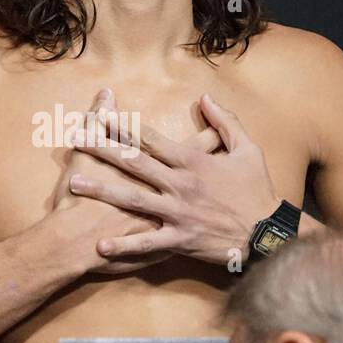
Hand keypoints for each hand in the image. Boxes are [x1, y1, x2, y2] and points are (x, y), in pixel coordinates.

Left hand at [67, 93, 281, 268]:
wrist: (268, 233)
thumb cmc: (258, 190)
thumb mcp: (248, 149)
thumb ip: (226, 121)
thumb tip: (205, 96)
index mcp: (194, 161)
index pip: (152, 138)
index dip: (125, 125)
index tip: (101, 114)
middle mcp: (181, 184)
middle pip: (135, 163)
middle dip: (103, 149)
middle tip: (76, 139)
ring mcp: (178, 213)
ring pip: (133, 199)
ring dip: (103, 191)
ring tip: (74, 184)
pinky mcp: (180, 240)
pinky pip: (147, 243)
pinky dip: (124, 246)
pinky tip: (100, 246)